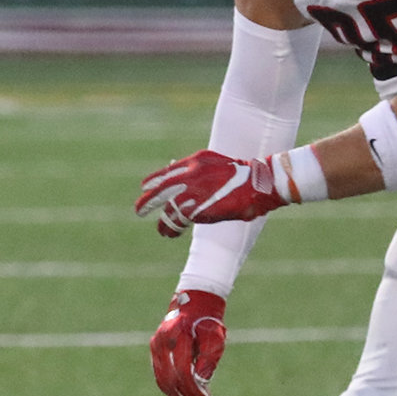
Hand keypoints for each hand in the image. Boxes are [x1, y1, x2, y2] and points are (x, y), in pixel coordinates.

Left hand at [135, 150, 288, 237]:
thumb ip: (196, 169)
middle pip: (161, 190)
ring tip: (161, 230)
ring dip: (164, 221)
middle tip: (139, 210)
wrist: (258, 183)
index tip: (144, 187)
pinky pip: (179, 220)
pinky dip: (173, 228)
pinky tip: (171, 233)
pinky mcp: (198, 209)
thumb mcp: (215, 163)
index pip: (167, 173)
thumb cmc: (240, 174)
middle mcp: (190, 176)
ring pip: (169, 209)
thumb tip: (175, 170)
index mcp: (195, 162)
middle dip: (148, 201)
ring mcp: (193, 192)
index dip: (154, 181)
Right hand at [149, 290, 226, 395]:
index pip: (184, 373)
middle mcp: (161, 342)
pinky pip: (161, 375)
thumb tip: (200, 385)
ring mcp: (155, 346)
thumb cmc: (207, 321)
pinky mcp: (155, 350)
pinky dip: (173, 388)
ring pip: (162, 381)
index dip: (195, 393)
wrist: (195, 302)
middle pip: (169, 381)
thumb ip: (208, 361)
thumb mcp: (215, 339)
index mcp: (177, 337)